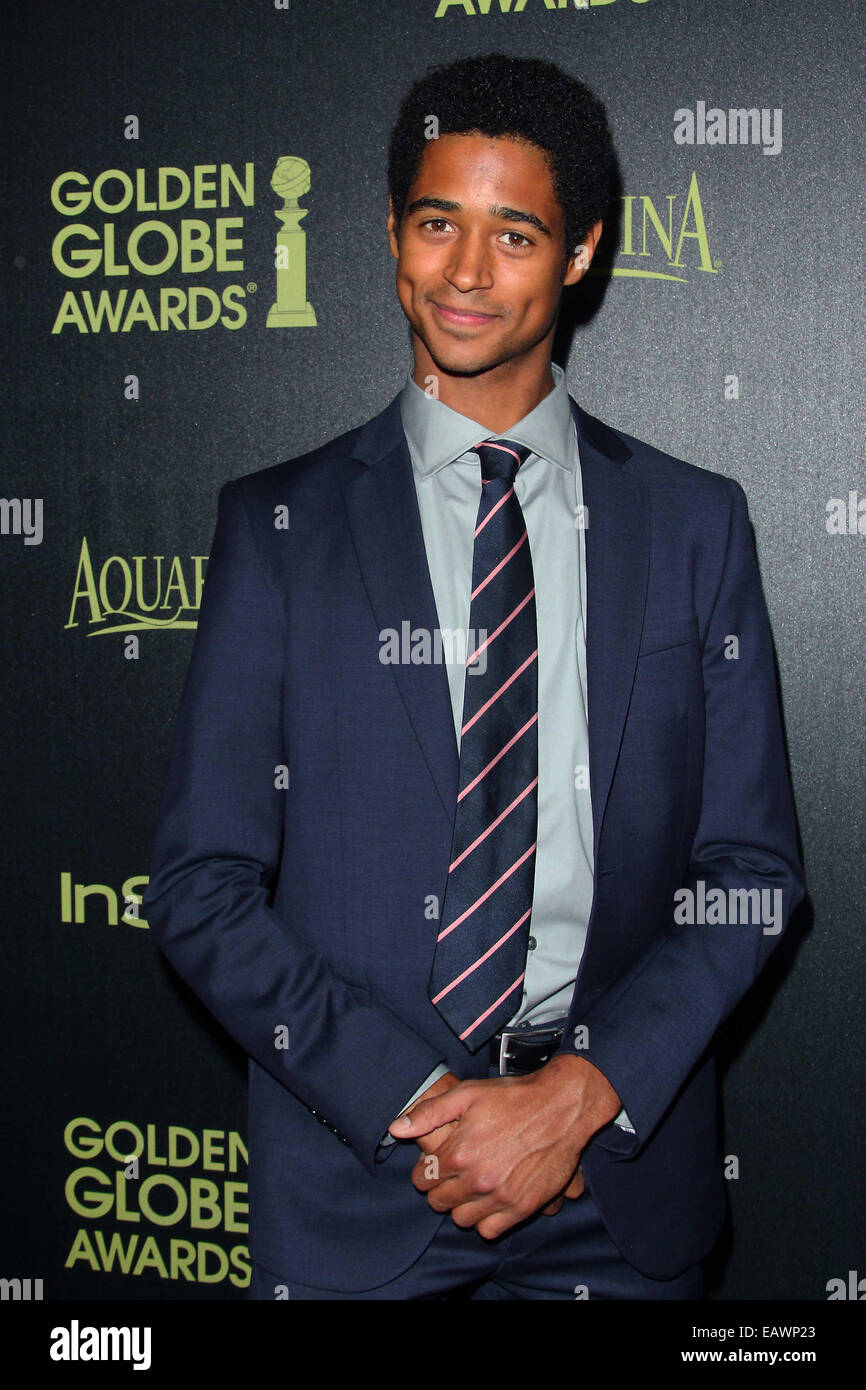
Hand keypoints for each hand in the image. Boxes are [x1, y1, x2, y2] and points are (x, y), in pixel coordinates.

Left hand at [388, 1054, 620, 1238]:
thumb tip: (396, 1128)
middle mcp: (478, 1179)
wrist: (561, 1107)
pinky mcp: (523, 1207)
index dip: (424, 1173)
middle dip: (439, 1189)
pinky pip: (489, 1230)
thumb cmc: (512, 1097)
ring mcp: (501, 1196)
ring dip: (460, 1207)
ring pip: (461, 1220)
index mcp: (459, 1151)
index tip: (434, 1166)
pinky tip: (489, 1201)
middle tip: (451, 1177)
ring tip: (469, 1189)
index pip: (422, 1179)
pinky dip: (485, 1220)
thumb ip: (429, 1113)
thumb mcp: (467, 1094)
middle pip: (438, 1202)